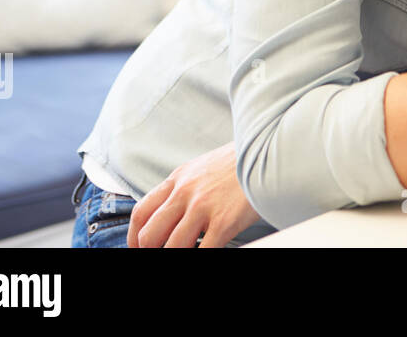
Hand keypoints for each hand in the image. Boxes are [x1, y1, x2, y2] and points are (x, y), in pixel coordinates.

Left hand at [127, 141, 259, 247]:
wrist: (271, 149)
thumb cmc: (241, 162)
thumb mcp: (204, 167)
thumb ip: (185, 187)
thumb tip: (173, 212)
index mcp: (178, 179)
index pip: (141, 212)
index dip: (134, 237)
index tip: (140, 247)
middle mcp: (186, 192)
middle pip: (150, 234)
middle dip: (150, 251)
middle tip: (159, 255)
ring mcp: (203, 206)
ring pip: (173, 246)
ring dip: (175, 254)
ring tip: (185, 253)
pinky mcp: (224, 220)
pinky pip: (204, 250)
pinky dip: (201, 257)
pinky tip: (207, 252)